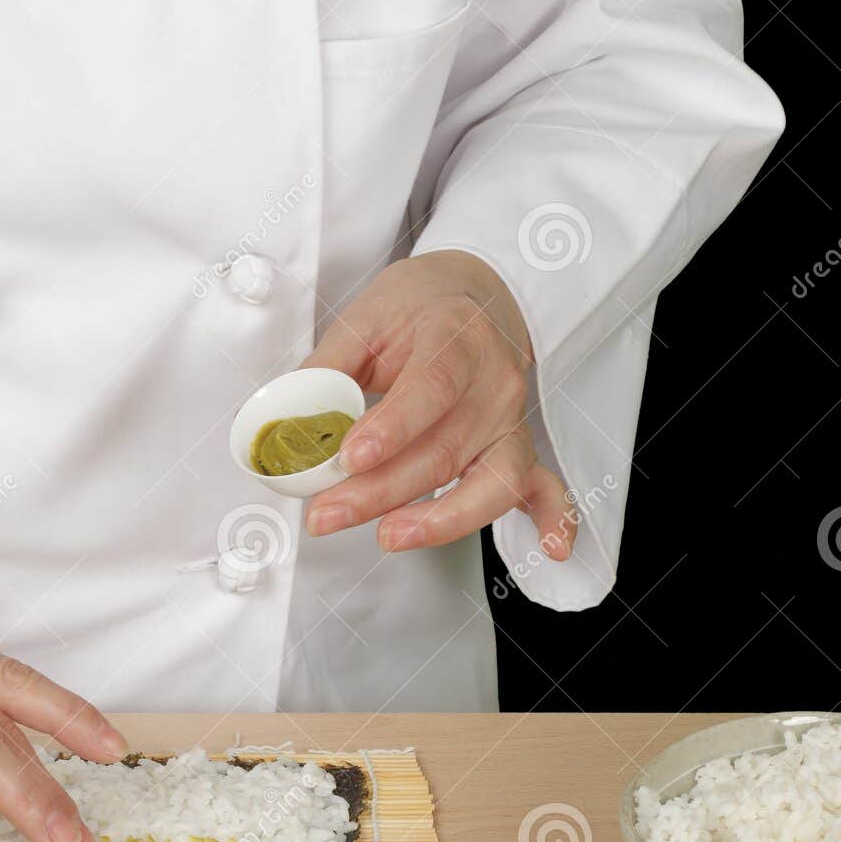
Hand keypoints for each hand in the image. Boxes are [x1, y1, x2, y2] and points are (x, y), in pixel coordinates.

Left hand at [301, 250, 575, 558]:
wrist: (473, 293)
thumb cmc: (413, 310)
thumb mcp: (363, 320)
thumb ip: (325, 372)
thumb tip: (286, 425)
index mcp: (455, 338)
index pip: (430, 388)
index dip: (391, 427)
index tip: (350, 457)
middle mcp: (494, 383)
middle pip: (444, 449)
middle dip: (380, 492)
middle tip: (324, 516)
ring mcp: (510, 421)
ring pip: (488, 481)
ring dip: (441, 519)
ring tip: (389, 538)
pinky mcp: (517, 448)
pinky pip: (544, 486)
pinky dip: (554, 518)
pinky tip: (552, 548)